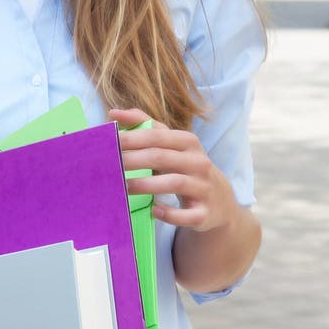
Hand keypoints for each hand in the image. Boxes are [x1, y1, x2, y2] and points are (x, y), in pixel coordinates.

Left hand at [108, 107, 236, 232]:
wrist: (220, 200)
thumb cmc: (185, 165)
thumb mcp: (171, 143)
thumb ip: (144, 125)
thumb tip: (113, 113)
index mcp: (188, 142)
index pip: (156, 136)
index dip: (132, 138)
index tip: (108, 142)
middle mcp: (198, 162)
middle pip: (161, 157)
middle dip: (133, 160)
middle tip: (109, 165)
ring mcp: (203, 188)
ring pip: (174, 183)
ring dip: (146, 185)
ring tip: (124, 187)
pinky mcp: (204, 213)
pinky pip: (187, 215)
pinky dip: (170, 214)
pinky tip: (153, 210)